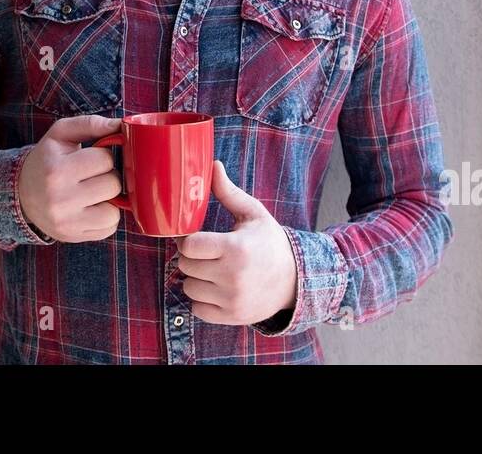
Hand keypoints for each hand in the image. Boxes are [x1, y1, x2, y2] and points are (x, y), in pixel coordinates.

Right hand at [16, 114, 124, 242]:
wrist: (21, 194)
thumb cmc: (47, 159)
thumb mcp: (61, 134)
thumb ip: (91, 124)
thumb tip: (122, 125)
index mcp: (57, 170)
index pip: (105, 159)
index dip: (103, 156)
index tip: (91, 158)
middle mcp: (60, 199)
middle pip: (113, 184)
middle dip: (108, 176)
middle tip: (92, 175)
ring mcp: (67, 223)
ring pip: (114, 211)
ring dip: (110, 199)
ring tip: (94, 192)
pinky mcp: (74, 237)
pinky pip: (110, 228)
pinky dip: (106, 217)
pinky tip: (92, 207)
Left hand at [176, 160, 297, 326]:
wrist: (295, 279)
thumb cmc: (270, 242)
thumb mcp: (253, 214)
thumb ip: (228, 192)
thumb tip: (213, 165)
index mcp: (236, 248)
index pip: (189, 246)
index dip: (187, 240)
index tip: (194, 238)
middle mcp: (232, 276)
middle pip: (185, 266)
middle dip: (191, 257)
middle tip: (205, 253)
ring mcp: (232, 299)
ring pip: (188, 287)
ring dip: (195, 278)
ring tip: (211, 270)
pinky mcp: (231, 316)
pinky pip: (197, 309)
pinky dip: (201, 300)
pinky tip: (215, 288)